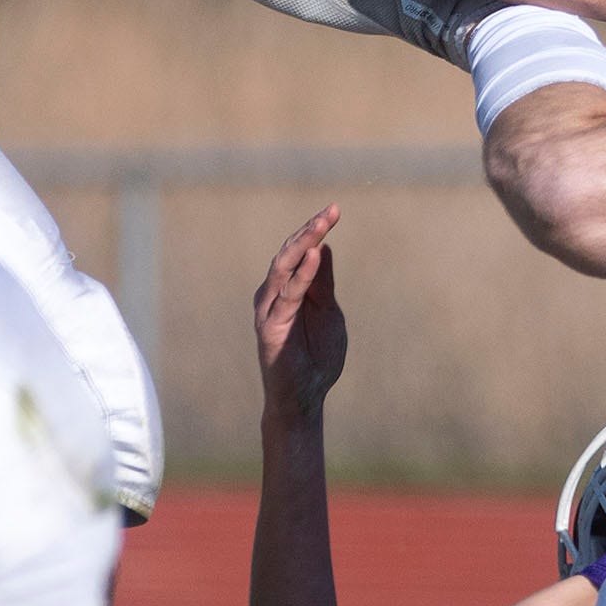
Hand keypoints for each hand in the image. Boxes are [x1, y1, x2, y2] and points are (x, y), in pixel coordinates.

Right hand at [256, 205, 348, 425]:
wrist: (306, 396)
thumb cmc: (316, 355)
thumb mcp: (328, 311)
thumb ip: (323, 282)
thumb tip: (323, 246)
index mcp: (289, 289)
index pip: (299, 251)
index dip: (314, 230)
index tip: (335, 209)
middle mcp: (274, 294)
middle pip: (290, 254)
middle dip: (310, 230)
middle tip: (331, 211)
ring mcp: (270, 309)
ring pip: (284, 268)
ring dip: (303, 244)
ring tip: (322, 225)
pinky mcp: (270, 326)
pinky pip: (288, 295)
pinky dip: (303, 274)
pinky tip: (315, 255)